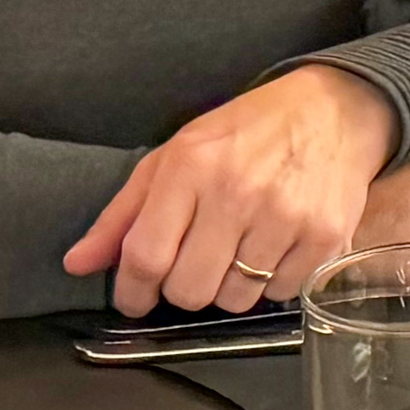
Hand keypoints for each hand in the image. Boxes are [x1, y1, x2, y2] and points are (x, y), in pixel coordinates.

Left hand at [64, 64, 399, 316]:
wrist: (333, 110)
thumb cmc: (245, 132)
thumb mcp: (176, 154)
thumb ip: (123, 213)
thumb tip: (76, 263)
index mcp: (192, 166)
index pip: (145, 256)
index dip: (131, 291)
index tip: (134, 296)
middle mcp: (238, 192)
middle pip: (188, 290)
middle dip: (182, 288)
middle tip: (194, 264)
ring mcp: (285, 217)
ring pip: (235, 300)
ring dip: (229, 286)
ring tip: (239, 247)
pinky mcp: (325, 236)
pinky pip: (280, 294)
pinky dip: (272, 281)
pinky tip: (275, 246)